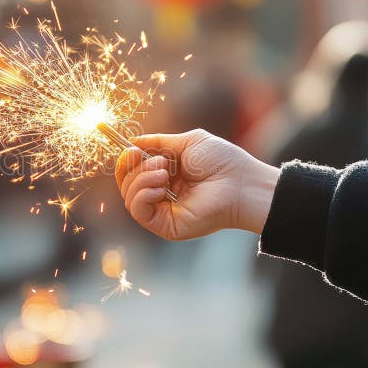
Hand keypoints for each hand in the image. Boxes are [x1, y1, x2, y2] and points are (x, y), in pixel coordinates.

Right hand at [115, 129, 279, 239]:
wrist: (240, 183)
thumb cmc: (222, 162)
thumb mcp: (187, 142)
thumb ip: (158, 141)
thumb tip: (132, 142)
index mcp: (166, 176)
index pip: (133, 171)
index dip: (126, 160)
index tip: (131, 149)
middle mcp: (162, 194)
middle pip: (127, 183)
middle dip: (135, 168)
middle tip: (157, 161)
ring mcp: (163, 211)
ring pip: (129, 197)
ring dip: (142, 179)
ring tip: (165, 173)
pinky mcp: (165, 225)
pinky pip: (138, 211)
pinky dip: (143, 194)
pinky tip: (162, 186)